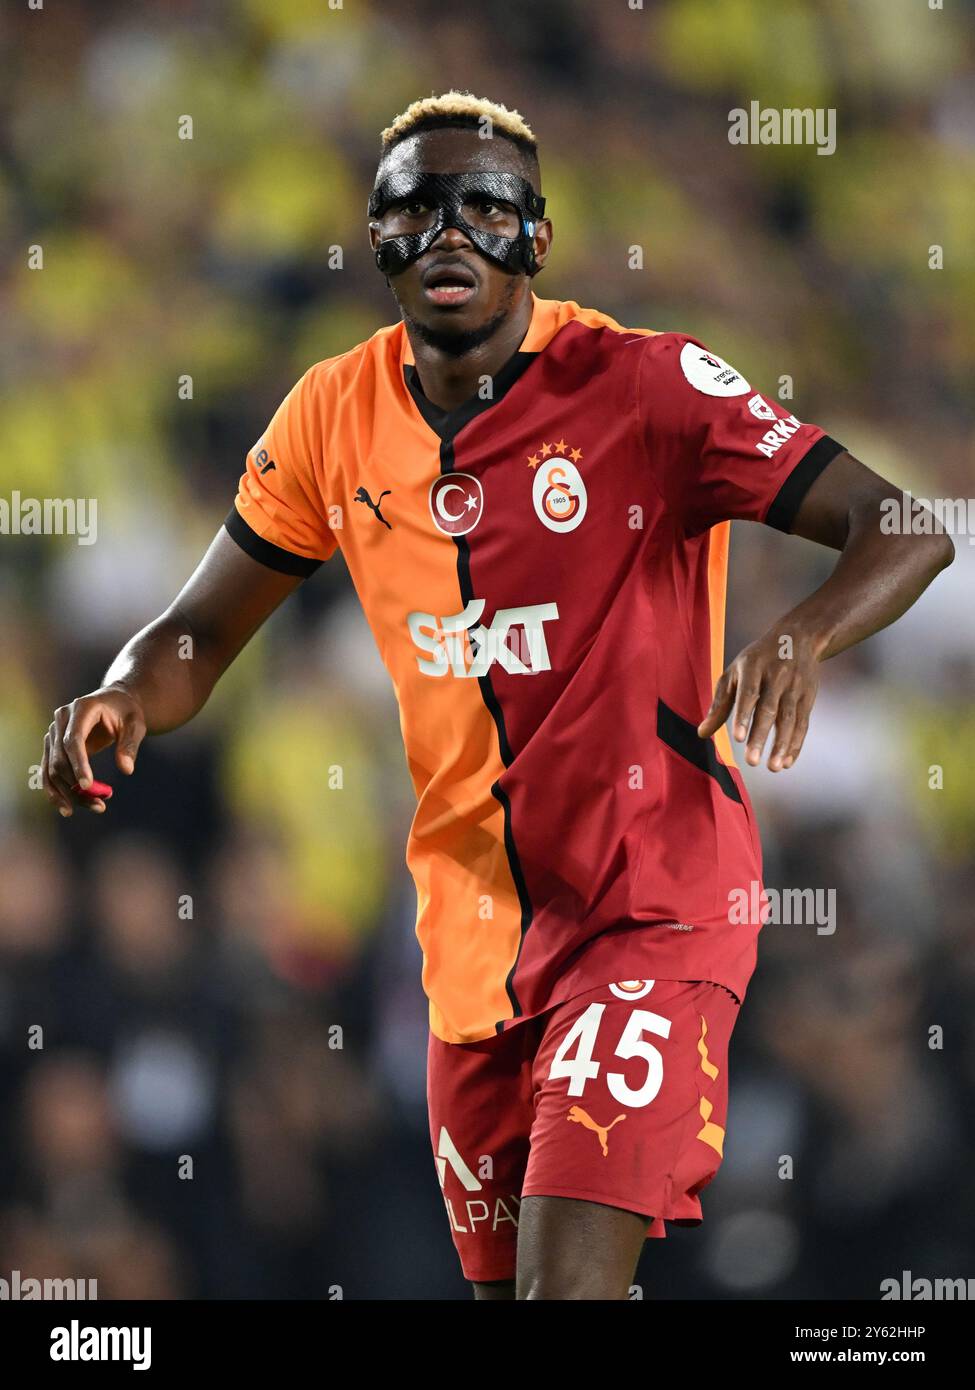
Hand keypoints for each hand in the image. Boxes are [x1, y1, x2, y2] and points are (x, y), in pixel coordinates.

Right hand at [42, 686, 146, 815]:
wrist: (114, 702)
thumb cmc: (126, 712)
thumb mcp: (135, 725)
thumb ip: (130, 745)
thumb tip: (127, 769)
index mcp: (81, 708)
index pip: (73, 740)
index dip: (78, 764)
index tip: (88, 786)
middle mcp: (61, 720)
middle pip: (59, 759)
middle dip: (75, 785)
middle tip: (100, 805)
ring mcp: (53, 733)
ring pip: (51, 770)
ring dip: (67, 793)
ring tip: (94, 807)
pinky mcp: (52, 747)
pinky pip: (49, 772)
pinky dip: (58, 791)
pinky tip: (70, 807)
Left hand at [697, 628, 822, 771]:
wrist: (797, 638)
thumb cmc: (757, 660)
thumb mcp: (734, 673)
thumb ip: (720, 704)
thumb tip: (702, 734)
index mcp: (753, 668)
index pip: (748, 693)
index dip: (743, 716)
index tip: (737, 737)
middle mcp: (776, 676)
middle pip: (769, 710)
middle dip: (761, 736)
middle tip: (752, 761)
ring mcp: (795, 687)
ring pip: (790, 719)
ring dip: (782, 745)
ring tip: (772, 767)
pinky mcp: (808, 697)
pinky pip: (803, 724)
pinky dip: (795, 744)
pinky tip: (786, 762)